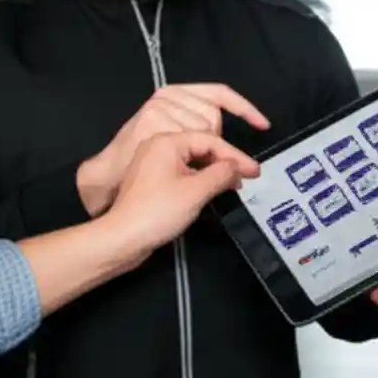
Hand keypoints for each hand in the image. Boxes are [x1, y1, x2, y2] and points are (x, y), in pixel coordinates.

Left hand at [99, 131, 259, 259]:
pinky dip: (200, 180)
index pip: (210, 140)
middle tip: (247, 177)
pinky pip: (182, 172)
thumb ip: (221, 174)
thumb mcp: (196, 191)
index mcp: (167, 141)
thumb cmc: (156, 212)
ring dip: (214, 172)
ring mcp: (153, 163)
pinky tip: (212, 190)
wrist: (122, 238)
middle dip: (225, 162)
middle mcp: (158, 146)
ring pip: (192, 160)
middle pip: (200, 147)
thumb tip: (238, 167)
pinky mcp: (152, 181)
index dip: (235, 155)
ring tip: (233, 185)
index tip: (254, 170)